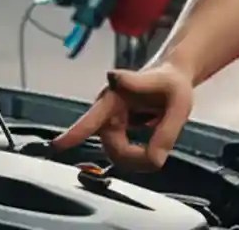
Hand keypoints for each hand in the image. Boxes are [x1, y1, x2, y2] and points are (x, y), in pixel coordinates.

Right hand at [49, 62, 194, 171]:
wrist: (170, 79)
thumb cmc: (171, 84)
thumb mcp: (180, 102)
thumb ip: (168, 130)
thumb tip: (153, 159)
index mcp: (117, 96)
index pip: (95, 116)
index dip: (76, 132)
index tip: (58, 144)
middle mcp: (106, 110)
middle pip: (115, 150)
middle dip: (138, 157)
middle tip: (161, 151)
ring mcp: (107, 123)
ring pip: (117, 156)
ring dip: (138, 158)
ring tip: (157, 142)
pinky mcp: (112, 133)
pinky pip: (122, 156)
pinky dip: (138, 158)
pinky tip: (148, 144)